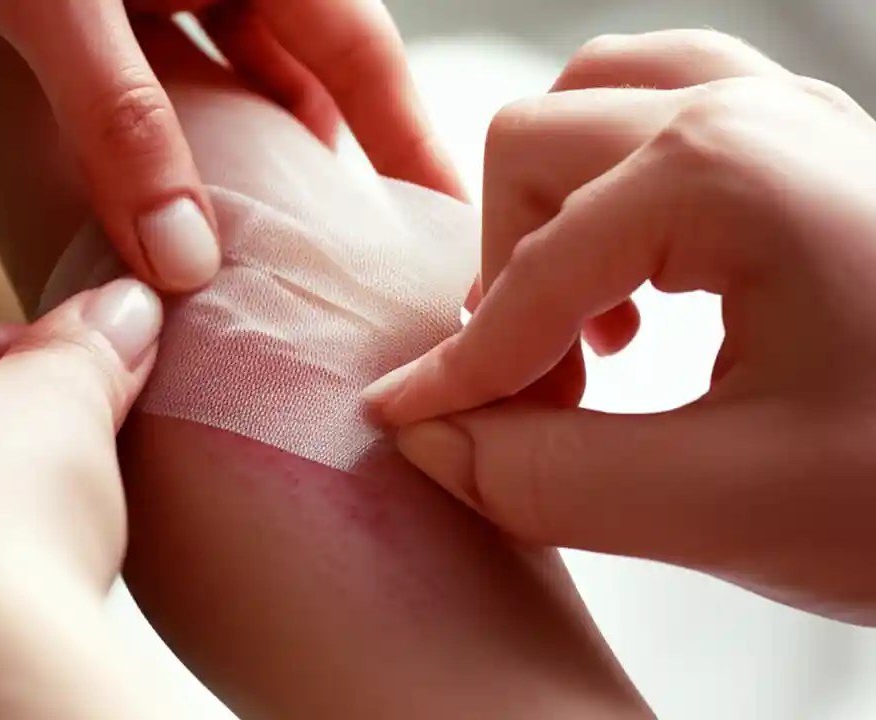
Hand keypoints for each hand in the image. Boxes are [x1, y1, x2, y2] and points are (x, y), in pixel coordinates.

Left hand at [0, 0, 465, 290]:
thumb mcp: (59, 4)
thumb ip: (119, 121)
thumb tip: (182, 263)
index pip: (364, 53)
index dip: (410, 144)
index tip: (452, 229)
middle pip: (311, 72)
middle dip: (334, 164)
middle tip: (359, 265)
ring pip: (241, 79)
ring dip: (250, 158)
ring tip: (271, 253)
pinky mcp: (112, 1)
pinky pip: (170, 79)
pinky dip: (176, 139)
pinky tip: (170, 201)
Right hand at [366, 31, 875, 623]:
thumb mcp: (730, 504)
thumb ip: (548, 475)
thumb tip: (431, 435)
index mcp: (722, 175)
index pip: (524, 276)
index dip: (458, 368)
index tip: (407, 424)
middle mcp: (751, 112)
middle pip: (532, 149)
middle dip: (503, 276)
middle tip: (538, 395)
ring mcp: (794, 114)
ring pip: (596, 104)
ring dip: (555, 216)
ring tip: (592, 333)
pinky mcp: (816, 144)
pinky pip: (667, 110)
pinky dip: (619, 189)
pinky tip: (650, 286)